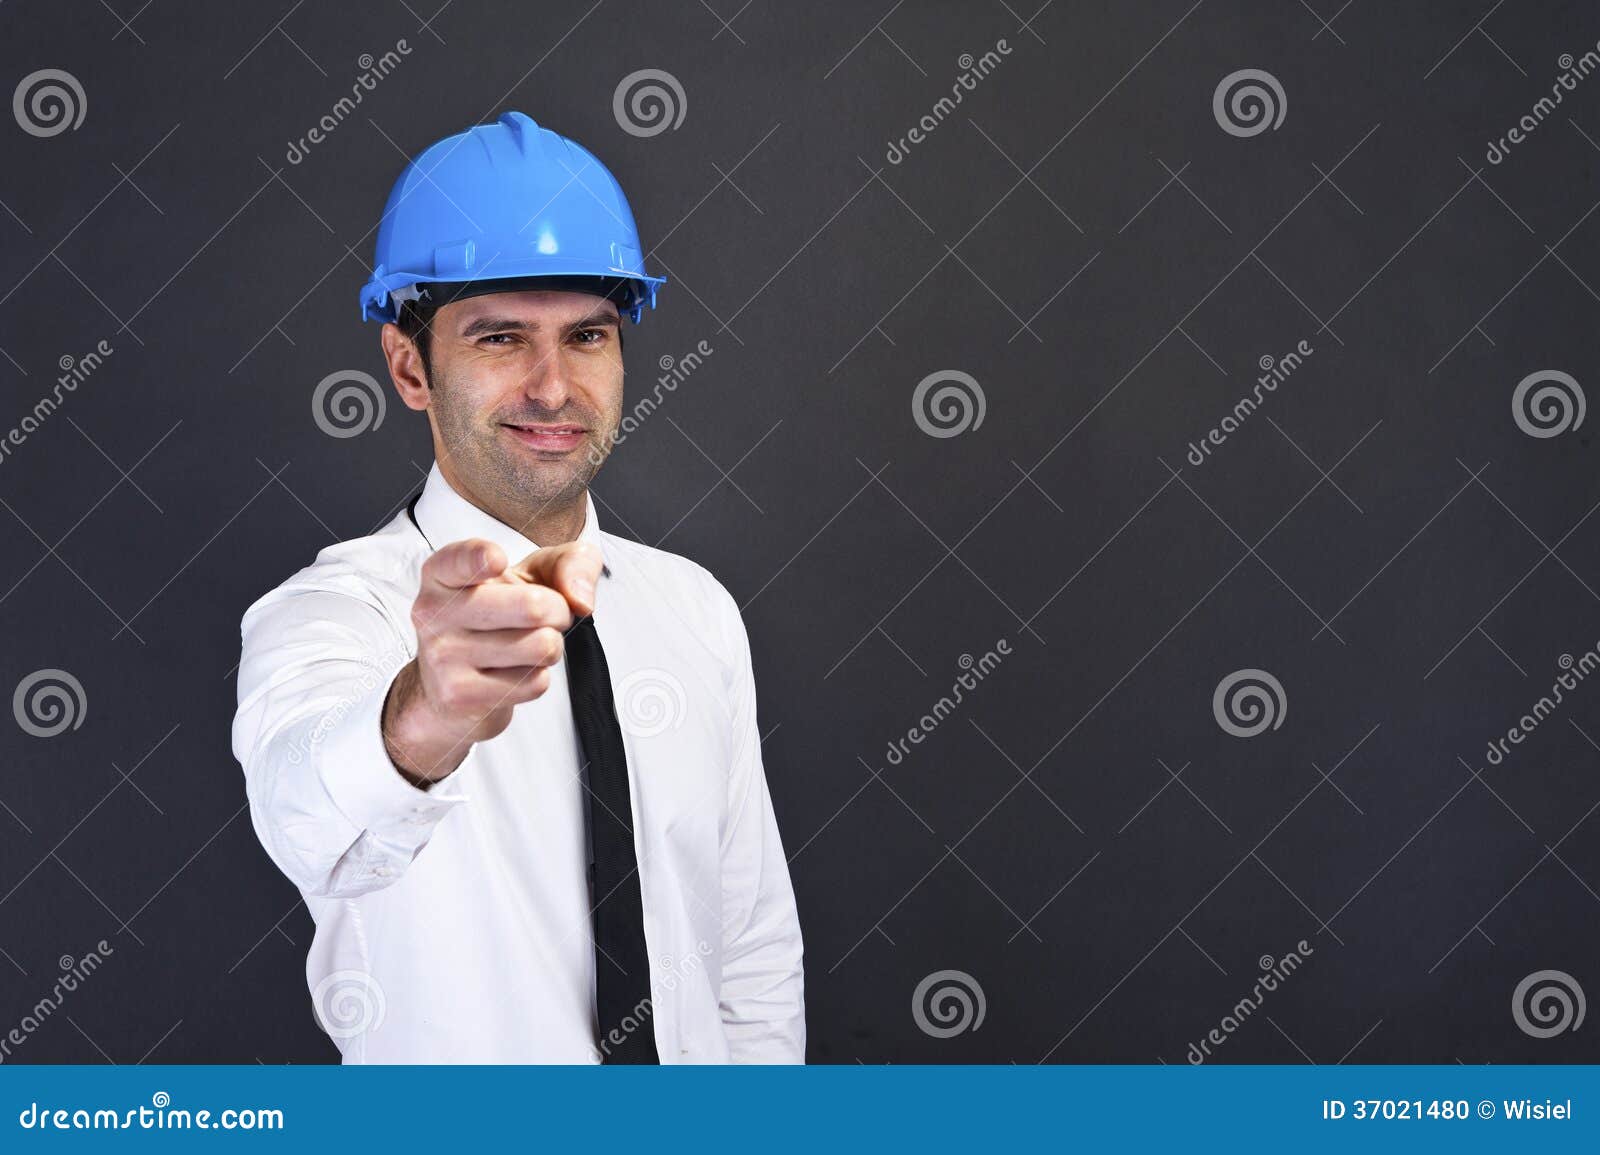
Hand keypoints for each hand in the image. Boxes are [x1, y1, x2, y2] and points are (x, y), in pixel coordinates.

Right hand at [381, 536, 603, 785]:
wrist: (455, 686)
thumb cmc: (498, 616)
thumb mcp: (533, 574)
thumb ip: (570, 562)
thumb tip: (580, 599)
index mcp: (442, 574)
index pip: (459, 559)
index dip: (482, 557)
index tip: (497, 560)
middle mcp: (433, 612)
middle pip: (532, 607)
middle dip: (559, 613)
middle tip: (547, 616)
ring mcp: (442, 655)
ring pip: (540, 646)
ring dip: (550, 647)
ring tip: (528, 645)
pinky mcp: (459, 695)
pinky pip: (534, 682)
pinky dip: (538, 677)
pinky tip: (514, 672)